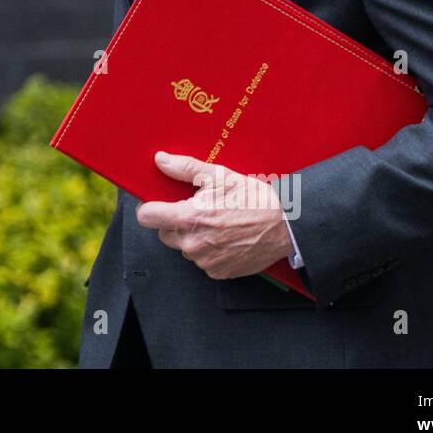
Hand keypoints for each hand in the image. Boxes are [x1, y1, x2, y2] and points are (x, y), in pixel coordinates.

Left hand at [135, 152, 294, 279]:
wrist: (285, 226)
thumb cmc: (252, 198)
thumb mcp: (219, 176)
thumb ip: (185, 169)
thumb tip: (160, 160)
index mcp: (188, 218)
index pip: (147, 217)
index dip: (150, 208)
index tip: (157, 204)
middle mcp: (193, 244)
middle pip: (165, 233)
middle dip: (176, 222)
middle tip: (199, 210)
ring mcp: (205, 261)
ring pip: (184, 247)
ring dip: (193, 237)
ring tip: (217, 223)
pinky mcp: (218, 272)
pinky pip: (202, 261)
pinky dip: (209, 251)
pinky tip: (226, 238)